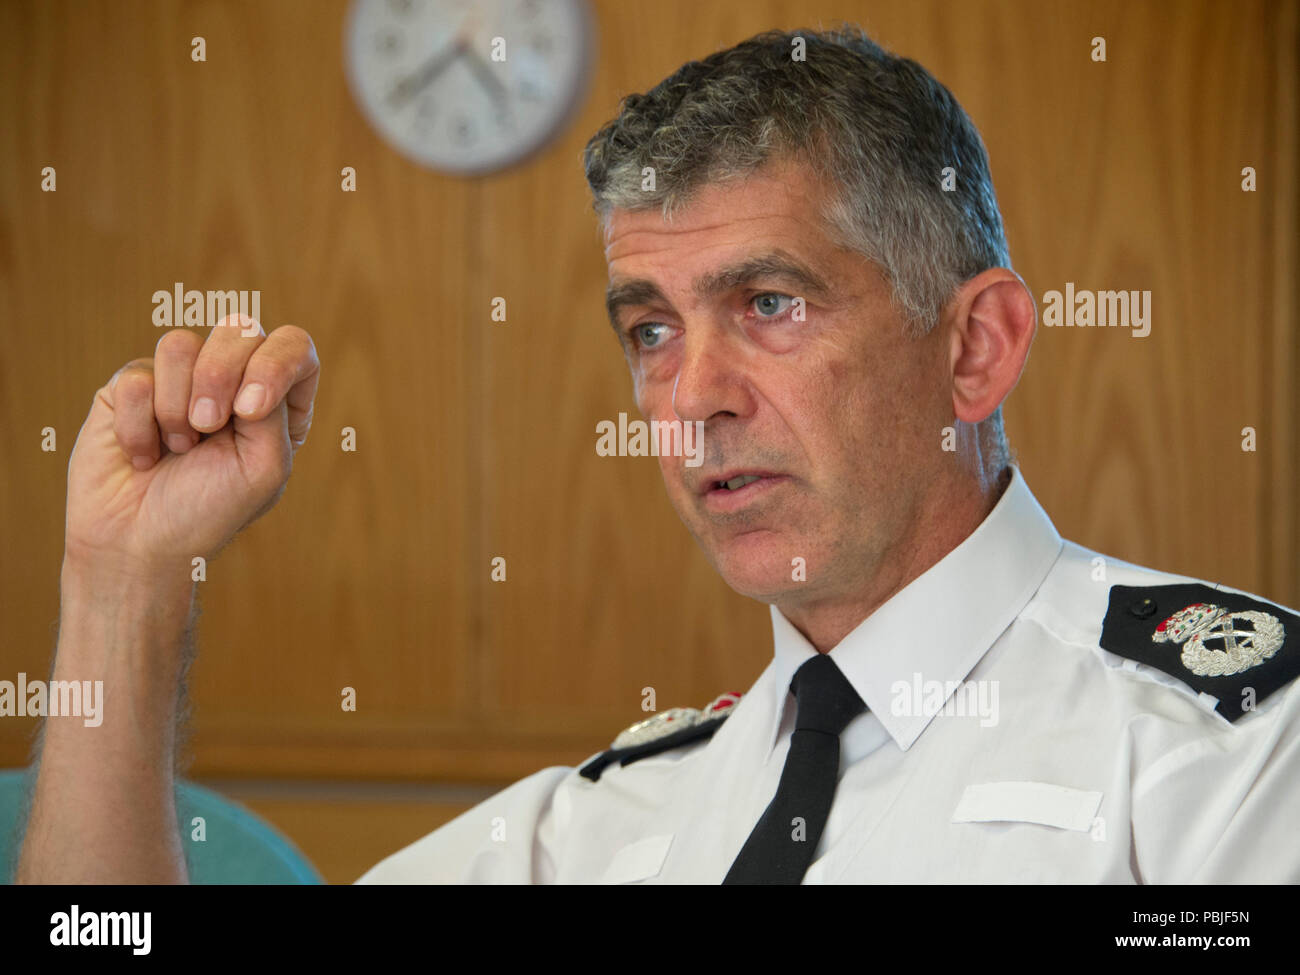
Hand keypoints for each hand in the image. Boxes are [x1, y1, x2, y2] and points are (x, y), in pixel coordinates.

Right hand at [64, 316, 319, 575]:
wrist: (137, 544)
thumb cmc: (209, 512)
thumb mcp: (264, 467)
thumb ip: (272, 407)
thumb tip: (244, 365)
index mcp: (276, 403)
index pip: (293, 346)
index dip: (273, 363)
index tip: (248, 410)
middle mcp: (232, 383)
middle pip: (238, 328)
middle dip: (218, 376)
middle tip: (206, 426)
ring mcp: (181, 380)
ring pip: (179, 344)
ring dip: (175, 406)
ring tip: (177, 448)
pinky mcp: (131, 387)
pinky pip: (136, 374)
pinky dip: (138, 423)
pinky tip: (142, 456)